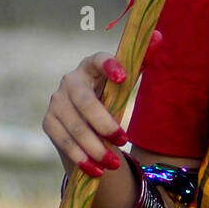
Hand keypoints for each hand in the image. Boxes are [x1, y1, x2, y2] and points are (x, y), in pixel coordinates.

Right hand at [42, 31, 162, 177]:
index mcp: (91, 65)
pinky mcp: (49, 123)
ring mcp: (56, 102)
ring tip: (113, 163)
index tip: (124, 78)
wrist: (86, 116)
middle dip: (103, 122)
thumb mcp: (127, 80)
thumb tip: (159, 36)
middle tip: (124, 139)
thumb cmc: (111, 92)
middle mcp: (70, 81)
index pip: (98, 59)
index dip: (109, 65)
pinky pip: (63, 141)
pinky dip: (80, 158)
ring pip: (73, 126)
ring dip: (93, 147)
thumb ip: (142, 60)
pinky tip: (96, 170)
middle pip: (84, 101)